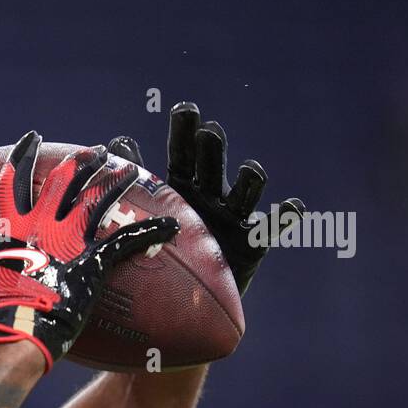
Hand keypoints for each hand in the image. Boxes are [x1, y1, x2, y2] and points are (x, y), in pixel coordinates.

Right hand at [0, 131, 178, 372]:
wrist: (18, 330)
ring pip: (99, 199)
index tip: (31, 138)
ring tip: (134, 169)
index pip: (15, 179)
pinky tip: (173, 225)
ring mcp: (69, 240)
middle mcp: (42, 224)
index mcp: (12, 227)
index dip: (23, 155)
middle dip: (83, 161)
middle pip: (65, 180)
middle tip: (96, 150)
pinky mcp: (94, 261)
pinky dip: (152, 231)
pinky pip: (128, 240)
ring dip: (118, 181)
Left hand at [107, 102, 303, 296]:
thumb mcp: (150, 213)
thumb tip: (115, 144)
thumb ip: (137, 180)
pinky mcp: (251, 246)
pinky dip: (283, 217)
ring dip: (251, 180)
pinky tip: (293, 206)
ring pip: (245, 194)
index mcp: (184, 188)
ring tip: (252, 172)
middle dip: (213, 150)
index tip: (185, 109)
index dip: (184, 133)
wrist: (186, 298)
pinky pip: (270, 230)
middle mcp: (211, 197)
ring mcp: (232, 220)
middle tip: (208, 133)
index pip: (182, 155)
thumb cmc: (168, 247)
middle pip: (213, 167)